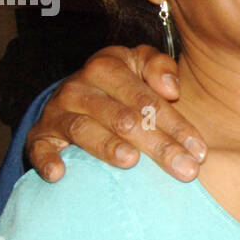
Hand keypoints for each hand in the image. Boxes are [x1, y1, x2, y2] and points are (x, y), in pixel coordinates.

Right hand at [26, 45, 206, 182]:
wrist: (73, 93)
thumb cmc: (120, 84)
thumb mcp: (140, 65)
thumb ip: (160, 67)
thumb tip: (171, 89)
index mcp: (107, 66)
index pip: (147, 99)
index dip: (176, 125)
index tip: (199, 151)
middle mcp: (79, 87)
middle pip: (123, 118)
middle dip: (157, 145)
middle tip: (184, 170)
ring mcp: (57, 112)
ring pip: (84, 130)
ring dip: (107, 146)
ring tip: (130, 161)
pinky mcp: (39, 136)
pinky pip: (40, 148)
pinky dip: (47, 160)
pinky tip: (60, 175)